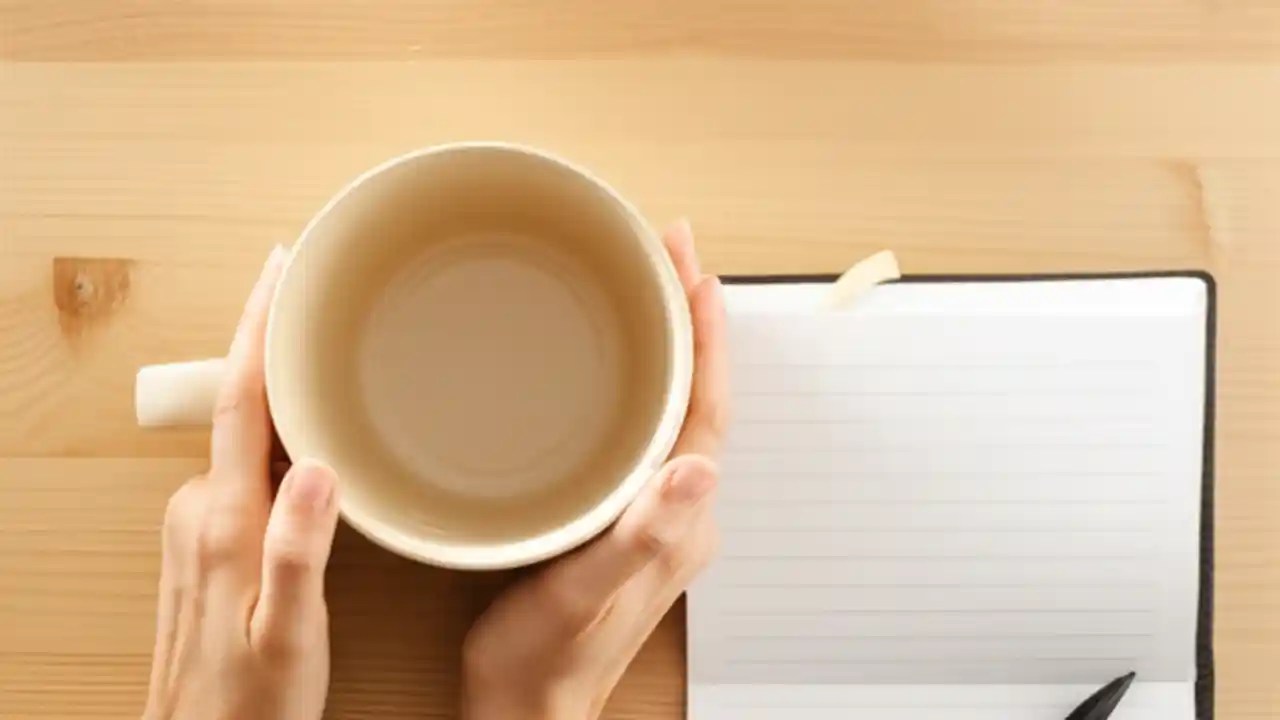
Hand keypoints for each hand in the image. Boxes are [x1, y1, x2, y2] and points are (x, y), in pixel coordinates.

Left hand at [143, 247, 341, 719]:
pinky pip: (247, 466)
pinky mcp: (206, 538)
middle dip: (283, 346)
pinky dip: (280, 439)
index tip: (282, 270)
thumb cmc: (252, 701)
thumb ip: (300, 551)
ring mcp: (198, 522)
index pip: (243, 400)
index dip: (260, 328)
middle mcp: (202, 508)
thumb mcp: (290, 633)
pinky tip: (313, 442)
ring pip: (250, 437)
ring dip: (287, 395)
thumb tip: (322, 467)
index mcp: (226, 519)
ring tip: (336, 361)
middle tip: (331, 298)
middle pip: (245, 404)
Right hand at [460, 220, 729, 719]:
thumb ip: (640, 536)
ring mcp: (654, 512)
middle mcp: (678, 508)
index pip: (708, 405)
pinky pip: (645, 430)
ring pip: (674, 407)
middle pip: (698, 394)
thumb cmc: (546, 658)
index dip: (704, 333)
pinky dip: (639, 382)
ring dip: (669, 345)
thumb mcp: (583, 595)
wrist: (527, 707)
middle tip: (666, 252)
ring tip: (648, 288)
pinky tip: (612, 367)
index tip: (690, 266)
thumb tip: (700, 467)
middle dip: (689, 319)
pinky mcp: (624, 516)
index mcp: (680, 515)